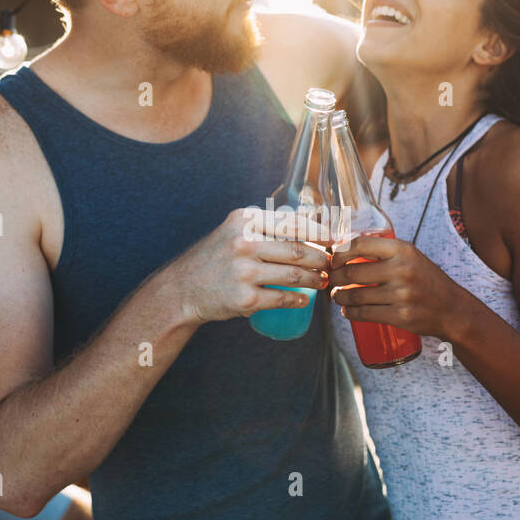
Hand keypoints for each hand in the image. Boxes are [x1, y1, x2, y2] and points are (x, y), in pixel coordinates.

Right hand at [167, 208, 330, 324]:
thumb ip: (265, 225)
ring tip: (322, 280)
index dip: (320, 231)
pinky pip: (282, 298)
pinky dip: (298, 299)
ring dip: (315, 279)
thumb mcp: (234, 229)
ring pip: (295, 275)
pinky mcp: (245, 298)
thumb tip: (311, 222)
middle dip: (321, 258)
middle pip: (298, 250)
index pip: (293, 223)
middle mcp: (244, 242)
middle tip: (331, 263)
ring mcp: (244, 272)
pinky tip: (304, 299)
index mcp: (244, 219)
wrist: (183, 288)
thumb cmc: (216, 257)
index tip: (336, 238)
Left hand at [327, 234, 463, 339]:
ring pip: (355, 295)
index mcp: (402, 250)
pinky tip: (347, 311)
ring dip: (339, 297)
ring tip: (338, 296)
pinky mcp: (400, 316)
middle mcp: (402, 270)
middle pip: (352, 272)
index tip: (333, 260)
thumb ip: (384, 252)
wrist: (452, 308)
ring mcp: (402, 295)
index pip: (359, 244)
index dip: (339, 253)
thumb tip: (344, 250)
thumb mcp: (411, 257)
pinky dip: (350, 313)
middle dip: (335, 277)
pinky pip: (365, 314)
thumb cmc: (425, 280)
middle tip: (333, 280)